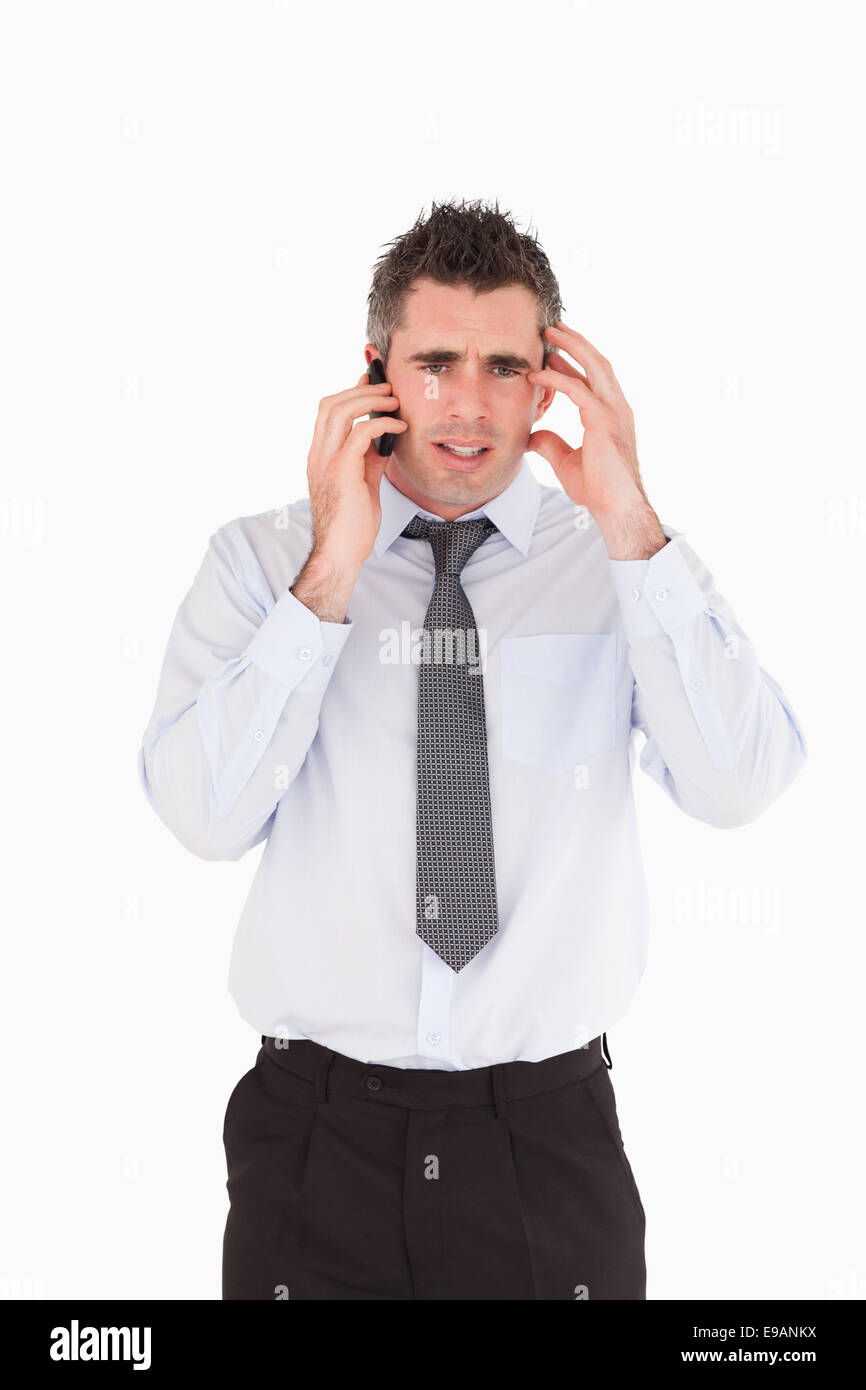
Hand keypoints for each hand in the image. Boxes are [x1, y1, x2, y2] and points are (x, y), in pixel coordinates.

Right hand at [306, 371, 407, 570]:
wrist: (341, 552)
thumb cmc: (352, 525)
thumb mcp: (363, 483)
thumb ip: (369, 459)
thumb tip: (386, 439)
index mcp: (319, 456)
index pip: (327, 412)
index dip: (350, 392)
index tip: (372, 383)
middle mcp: (318, 454)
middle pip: (331, 403)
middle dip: (361, 390)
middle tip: (388, 389)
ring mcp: (326, 461)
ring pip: (341, 410)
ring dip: (371, 400)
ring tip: (394, 402)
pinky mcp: (341, 470)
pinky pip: (361, 433)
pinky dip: (382, 423)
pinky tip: (399, 428)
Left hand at [526, 323, 666, 558]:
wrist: (616, 507)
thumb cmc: (598, 489)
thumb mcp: (566, 462)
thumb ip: (551, 444)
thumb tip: (532, 435)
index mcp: (611, 414)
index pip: (593, 378)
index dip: (573, 362)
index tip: (552, 350)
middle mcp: (617, 407)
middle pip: (597, 362)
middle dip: (575, 342)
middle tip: (552, 328)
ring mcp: (613, 411)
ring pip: (593, 366)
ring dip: (571, 346)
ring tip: (549, 333)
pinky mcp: (603, 420)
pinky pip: (577, 390)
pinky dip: (556, 378)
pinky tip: (537, 374)